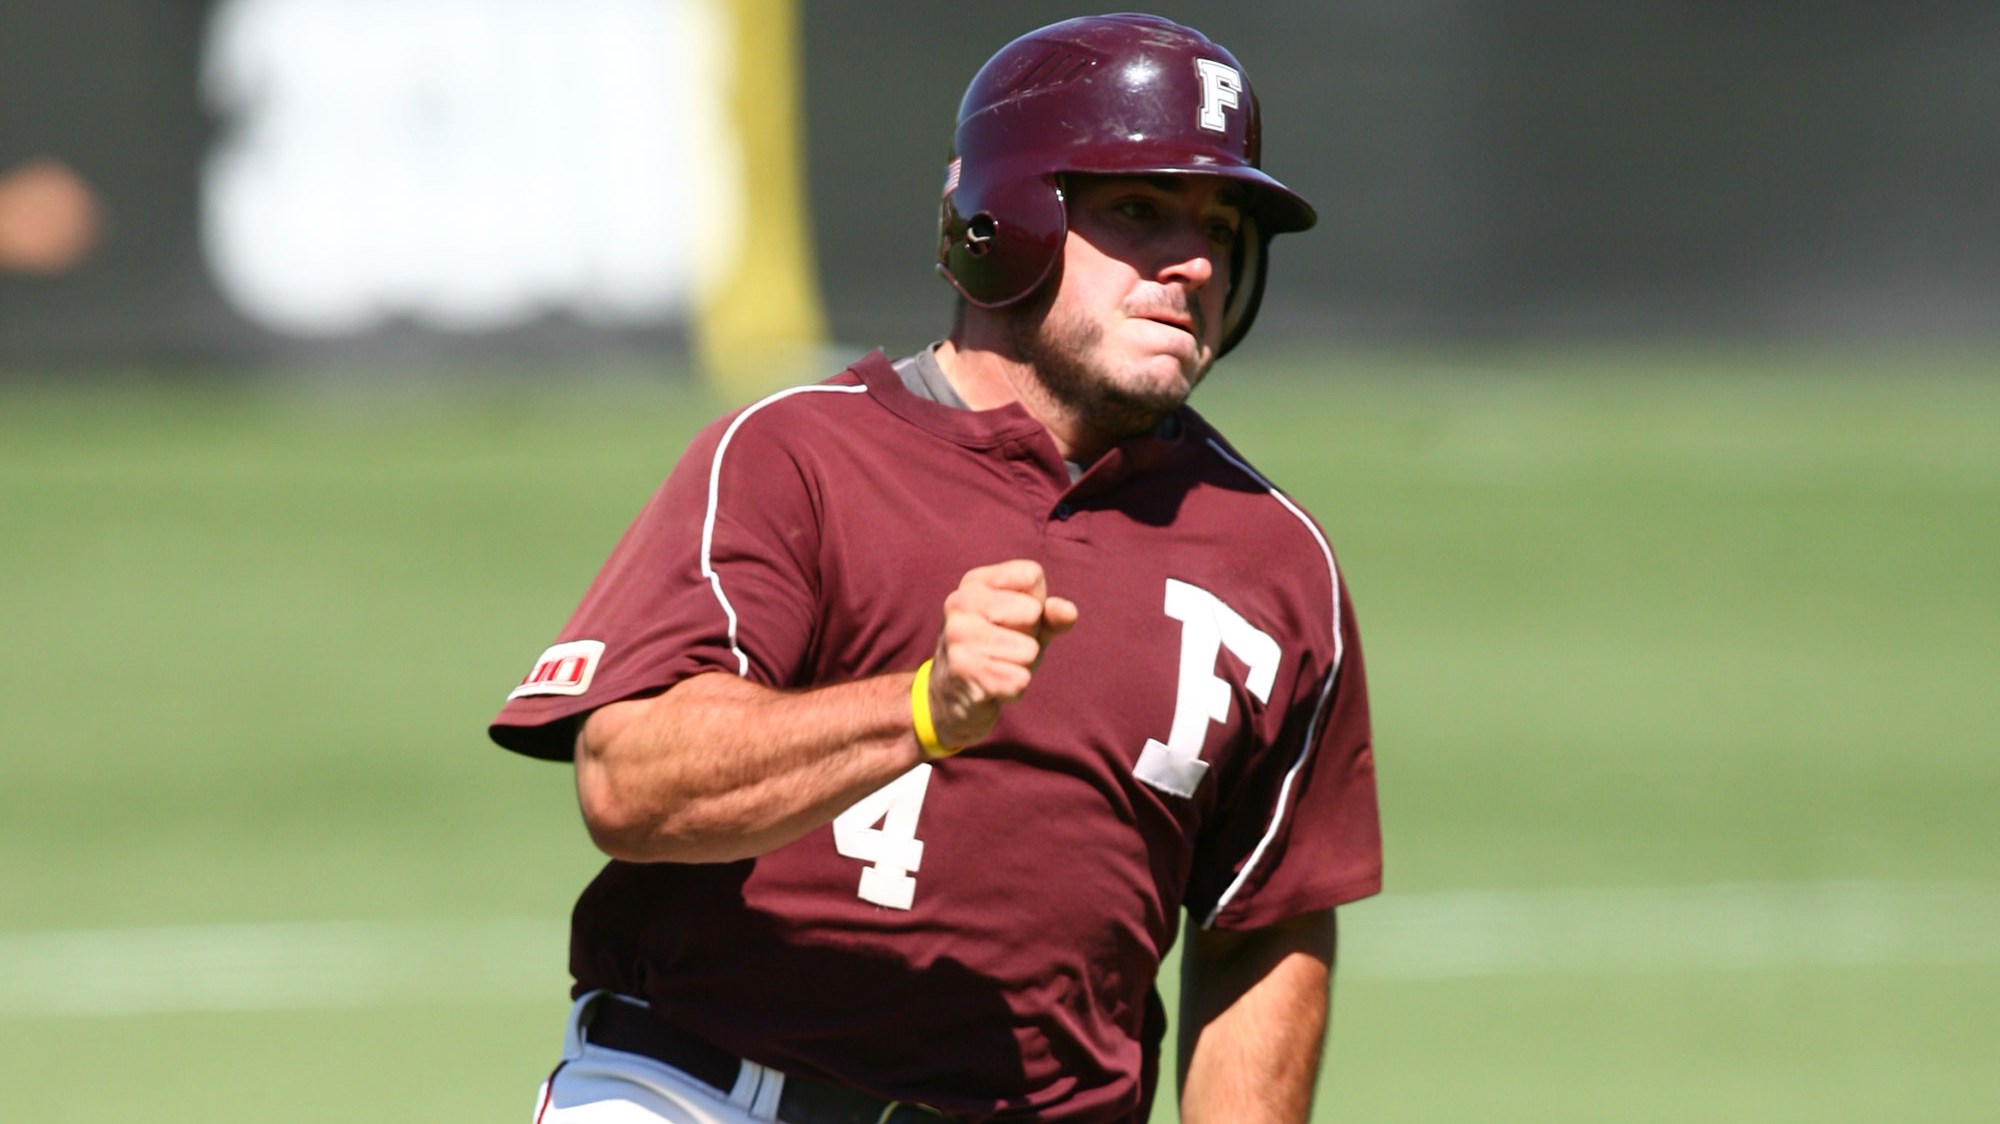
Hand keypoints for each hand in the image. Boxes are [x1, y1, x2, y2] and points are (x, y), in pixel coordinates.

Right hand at [927, 560, 1077, 748]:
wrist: (950, 696)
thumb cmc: (996, 651)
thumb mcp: (1028, 627)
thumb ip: (1051, 615)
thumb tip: (1068, 611)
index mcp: (974, 582)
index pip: (1031, 576)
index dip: (1036, 604)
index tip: (1012, 620)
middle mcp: (960, 602)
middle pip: (1032, 611)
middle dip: (1029, 637)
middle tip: (1004, 648)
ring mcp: (958, 636)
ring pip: (1028, 650)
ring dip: (1022, 666)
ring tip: (997, 667)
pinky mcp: (962, 671)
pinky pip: (1019, 681)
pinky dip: (1014, 690)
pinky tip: (991, 687)